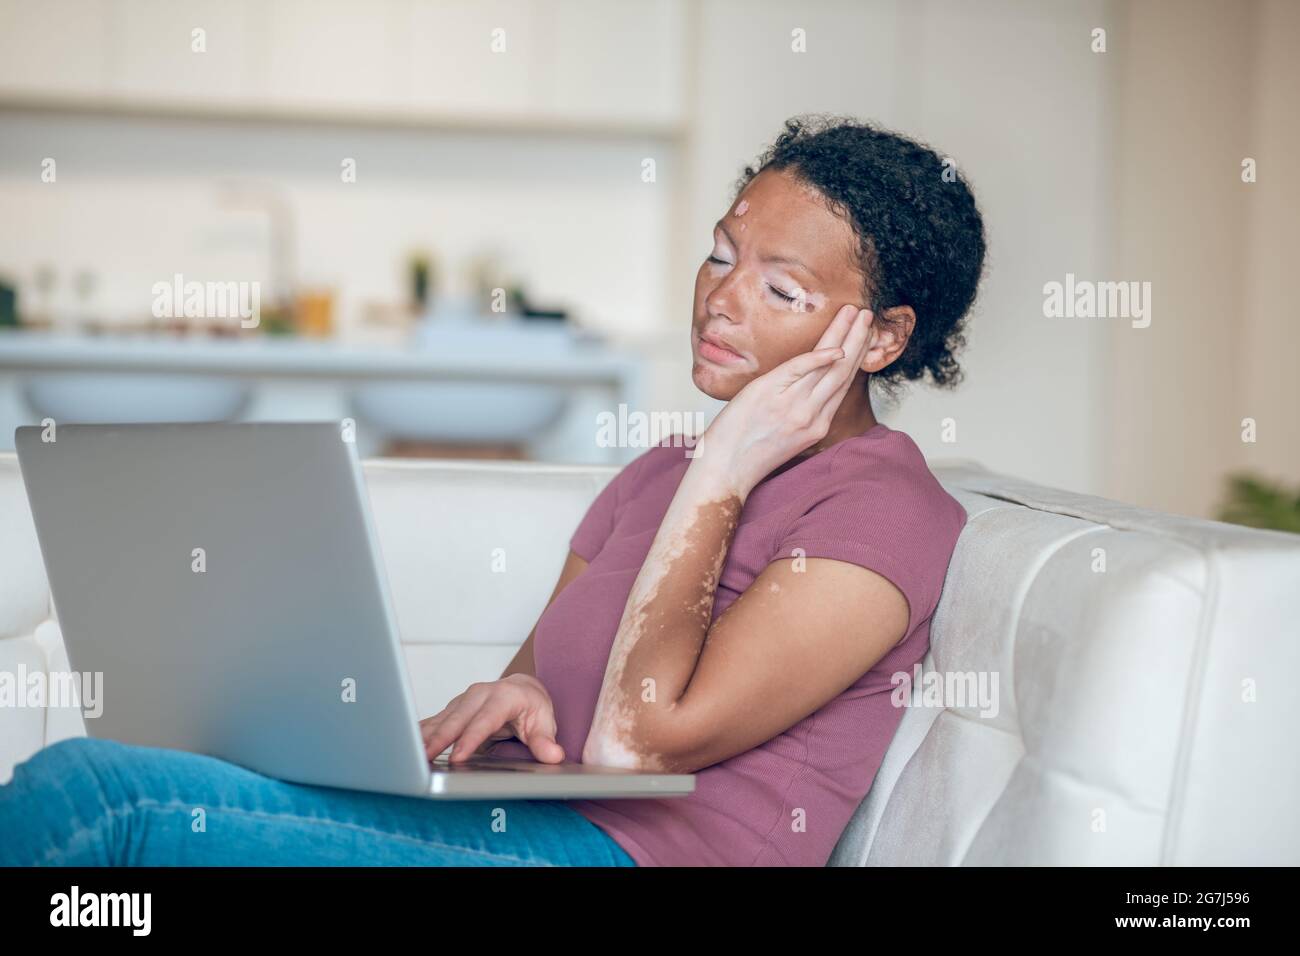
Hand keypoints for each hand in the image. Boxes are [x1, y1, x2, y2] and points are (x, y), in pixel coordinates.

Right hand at [419, 673, 565, 764]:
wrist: (523, 690)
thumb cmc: (533, 708)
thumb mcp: (545, 721)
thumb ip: (545, 740)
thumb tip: (554, 755)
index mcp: (503, 696)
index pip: (485, 720)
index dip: (470, 738)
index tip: (457, 756)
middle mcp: (480, 693)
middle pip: (457, 719)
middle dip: (440, 739)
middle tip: (424, 757)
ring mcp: (464, 699)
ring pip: (442, 719)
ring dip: (425, 736)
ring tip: (408, 753)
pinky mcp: (453, 708)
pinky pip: (434, 720)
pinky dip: (421, 732)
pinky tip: (405, 743)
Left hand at [693, 304, 874, 496]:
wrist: (724, 471)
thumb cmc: (747, 455)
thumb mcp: (784, 437)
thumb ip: (799, 412)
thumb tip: (803, 388)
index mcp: (817, 425)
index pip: (843, 384)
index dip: (856, 357)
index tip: (863, 336)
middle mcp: (811, 416)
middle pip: (843, 372)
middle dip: (858, 341)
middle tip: (868, 315)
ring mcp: (794, 408)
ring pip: (829, 368)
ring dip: (845, 337)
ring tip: (856, 314)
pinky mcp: (772, 397)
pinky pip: (800, 370)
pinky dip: (819, 357)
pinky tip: (836, 346)